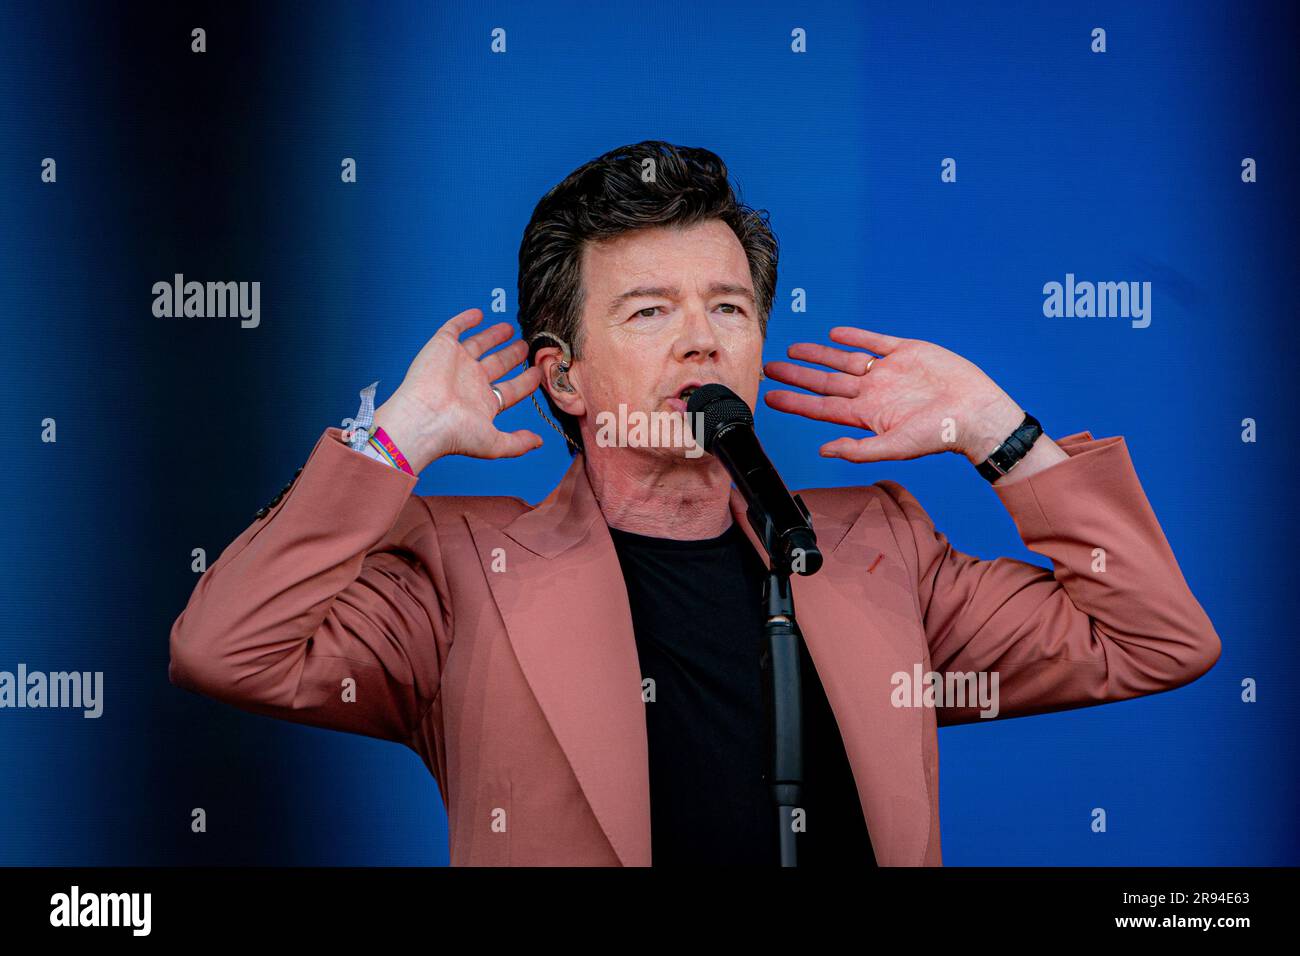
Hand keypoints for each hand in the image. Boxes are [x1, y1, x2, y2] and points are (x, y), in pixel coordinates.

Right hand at [372, 308, 543, 471]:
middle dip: (512, 355)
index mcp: (484, 402)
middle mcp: (471, 382)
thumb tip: (538, 442)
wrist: (424, 418)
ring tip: (509, 328)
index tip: (538, 373)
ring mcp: (458, 363)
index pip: (511, 389)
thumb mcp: (494, 443)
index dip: (526, 381)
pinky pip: (454, 328)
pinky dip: (465, 320)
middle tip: (525, 346)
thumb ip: (518, 442)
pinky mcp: (442, 347)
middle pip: (497, 364)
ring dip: (494, 336)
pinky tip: (478, 314)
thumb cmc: (454, 433)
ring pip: (479, 345)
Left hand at [763, 327, 1024, 463]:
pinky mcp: (906, 352)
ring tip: (793, 350)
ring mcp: (887, 372)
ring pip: (844, 360)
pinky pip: (874, 341)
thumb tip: (823, 450)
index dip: (794, 402)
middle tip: (769, 369)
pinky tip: (835, 333)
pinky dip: (855, 336)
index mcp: (866, 415)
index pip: (821, 408)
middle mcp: (872, 392)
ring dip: (819, 354)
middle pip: (825, 382)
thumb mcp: (895, 447)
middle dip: (797, 376)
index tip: (769, 397)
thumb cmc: (939, 436)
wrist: (976, 412)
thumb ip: (858, 449)